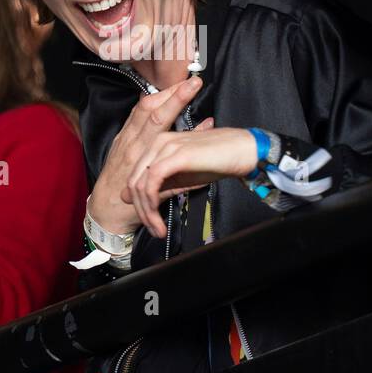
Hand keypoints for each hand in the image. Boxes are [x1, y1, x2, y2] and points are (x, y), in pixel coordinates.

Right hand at [89, 76, 202, 234]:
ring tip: (193, 97)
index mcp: (128, 137)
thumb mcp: (127, 153)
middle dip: (173, 95)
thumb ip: (147, 137)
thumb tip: (167, 119)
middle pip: (151, 112)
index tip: (181, 80)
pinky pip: (165, 158)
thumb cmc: (118, 179)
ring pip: (155, 128)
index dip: (163, 92)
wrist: (105, 210)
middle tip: (192, 81)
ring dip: (175, 109)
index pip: (144, 107)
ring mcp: (136, 159)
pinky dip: (182, 147)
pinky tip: (197, 137)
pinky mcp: (142, 177)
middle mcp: (131, 143)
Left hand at [123, 120, 249, 237]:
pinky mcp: (175, 155)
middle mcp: (157, 142)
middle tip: (154, 230)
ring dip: (147, 213)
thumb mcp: (183, 177)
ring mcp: (165, 146)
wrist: (243, 151)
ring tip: (158, 230)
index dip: (138, 203)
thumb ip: (158, 185)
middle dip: (141, 211)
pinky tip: (160, 218)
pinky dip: (152, 205)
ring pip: (141, 185)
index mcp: (157, 143)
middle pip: (134, 182)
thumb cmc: (217, 162)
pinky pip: (152, 183)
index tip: (150, 222)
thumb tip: (128, 196)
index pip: (135, 176)